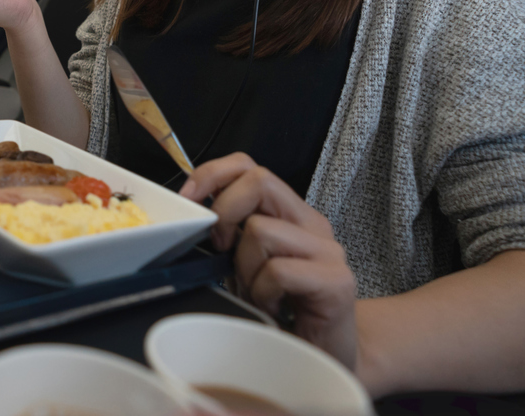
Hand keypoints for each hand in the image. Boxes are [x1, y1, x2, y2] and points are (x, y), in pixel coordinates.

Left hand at [180, 153, 358, 370]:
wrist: (327, 357)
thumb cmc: (281, 313)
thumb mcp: (244, 267)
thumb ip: (228, 236)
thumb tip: (188, 215)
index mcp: (289, 215)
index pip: (248, 167)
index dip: (212, 174)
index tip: (187, 199)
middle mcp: (311, 224)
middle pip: (258, 180)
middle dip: (225, 212)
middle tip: (223, 251)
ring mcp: (327, 250)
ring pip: (260, 229)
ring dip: (246, 269)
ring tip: (259, 294)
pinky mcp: (336, 280)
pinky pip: (278, 271)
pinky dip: (264, 293)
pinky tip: (275, 309)